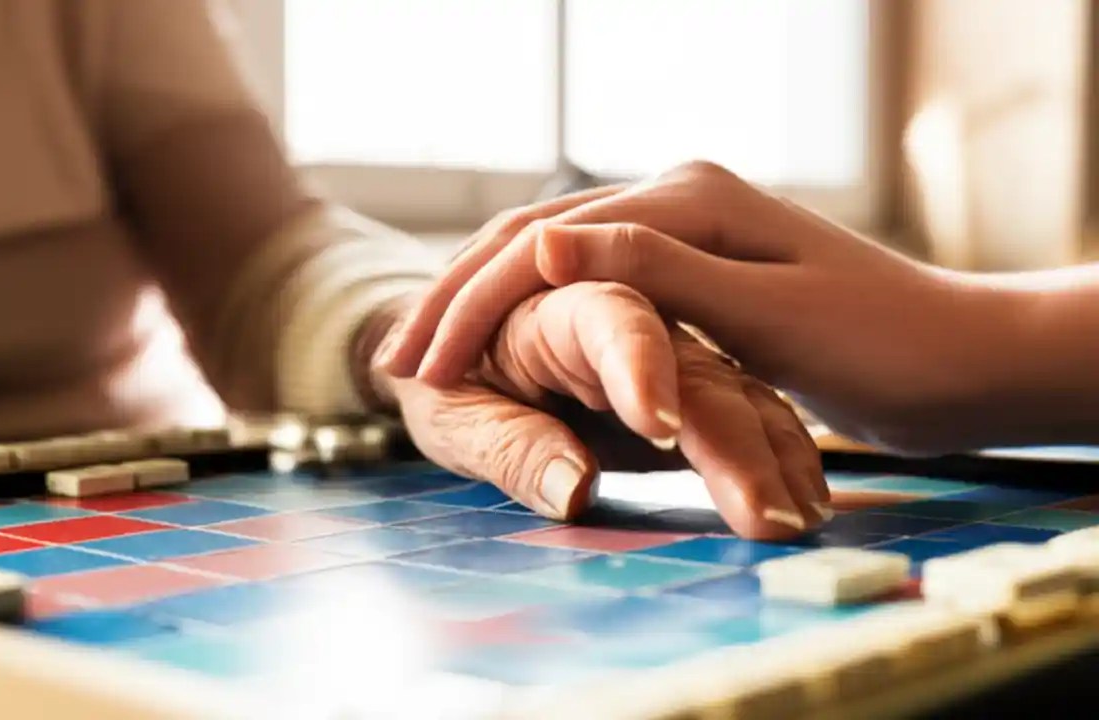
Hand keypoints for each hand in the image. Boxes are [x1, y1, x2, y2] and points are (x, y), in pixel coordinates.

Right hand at [378, 162, 1021, 454]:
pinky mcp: (692, 263)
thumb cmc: (877, 342)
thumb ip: (656, 271)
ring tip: (423, 353)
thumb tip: (545, 244)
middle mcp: (675, 200)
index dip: (470, 306)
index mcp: (684, 203)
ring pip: (551, 254)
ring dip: (482, 303)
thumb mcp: (766, 310)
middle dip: (455, 300)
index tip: (414, 371)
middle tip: (392, 364)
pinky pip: (587, 278)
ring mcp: (683, 228)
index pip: (542, 245)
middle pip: (532, 238)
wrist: (959, 355)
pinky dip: (530, 311)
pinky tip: (497, 336)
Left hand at [379, 281, 828, 539]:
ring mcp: (669, 356)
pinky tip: (806, 505)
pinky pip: (746, 418)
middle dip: (730, 443)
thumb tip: (576, 489)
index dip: (638, 368)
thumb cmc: (448, 382)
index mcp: (559, 305)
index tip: (661, 429)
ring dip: (771, 455)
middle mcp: (630, 320)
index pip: (611, 319)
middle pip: (693, 369)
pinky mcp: (689, 392)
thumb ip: (511, 448)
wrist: (457, 357)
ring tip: (801, 520)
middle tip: (764, 517)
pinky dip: (777, 459)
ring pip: (735, 394)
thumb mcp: (455, 419)